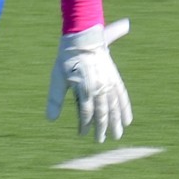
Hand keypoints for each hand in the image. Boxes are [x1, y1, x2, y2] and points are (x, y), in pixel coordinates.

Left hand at [46, 18, 132, 143]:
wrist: (83, 37)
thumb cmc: (66, 58)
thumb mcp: (57, 78)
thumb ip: (55, 99)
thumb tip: (50, 119)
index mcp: (85, 88)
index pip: (86, 112)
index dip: (84, 125)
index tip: (82, 134)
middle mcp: (100, 87)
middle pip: (102, 112)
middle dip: (102, 128)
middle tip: (101, 140)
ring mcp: (109, 82)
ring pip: (114, 106)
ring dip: (115, 122)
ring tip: (117, 134)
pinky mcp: (114, 77)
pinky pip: (122, 96)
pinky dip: (125, 108)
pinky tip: (127, 119)